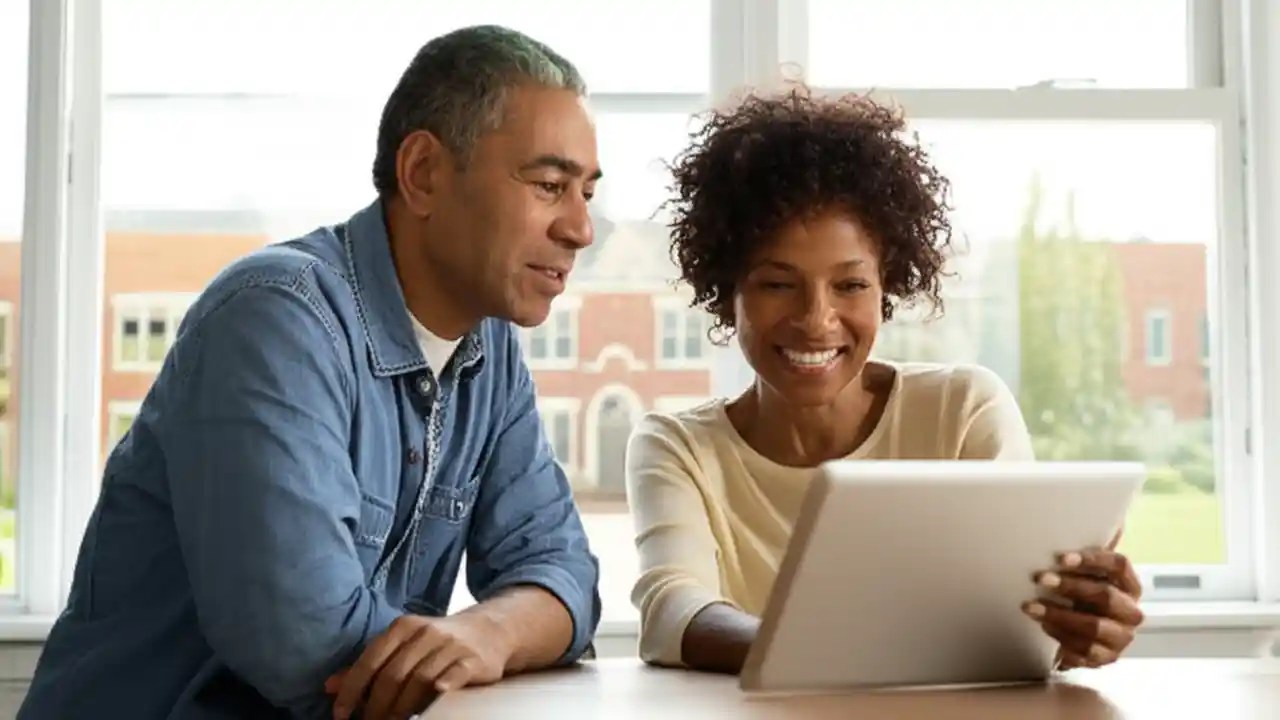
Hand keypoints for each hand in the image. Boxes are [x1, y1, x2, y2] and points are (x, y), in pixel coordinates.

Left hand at [326, 613, 510, 719]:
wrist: (488, 630)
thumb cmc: (436, 643)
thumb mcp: (402, 647)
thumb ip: (369, 666)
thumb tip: (329, 686)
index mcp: (403, 628)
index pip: (371, 660)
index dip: (353, 689)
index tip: (341, 714)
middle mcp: (425, 632)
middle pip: (394, 674)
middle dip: (376, 706)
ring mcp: (451, 645)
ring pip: (420, 679)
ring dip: (403, 707)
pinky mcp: (472, 659)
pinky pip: (456, 673)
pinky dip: (445, 683)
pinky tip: (436, 694)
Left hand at [1023, 547, 1143, 669]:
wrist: (1084, 633)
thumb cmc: (1083, 593)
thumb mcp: (1086, 572)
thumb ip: (1089, 551)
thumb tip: (1109, 517)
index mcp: (1129, 584)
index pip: (1119, 566)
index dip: (1092, 560)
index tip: (1061, 558)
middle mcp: (1131, 611)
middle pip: (1105, 595)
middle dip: (1070, 587)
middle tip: (1040, 579)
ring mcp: (1121, 637)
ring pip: (1094, 627)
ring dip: (1059, 615)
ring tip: (1030, 606)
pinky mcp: (1106, 657)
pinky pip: (1085, 651)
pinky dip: (1062, 638)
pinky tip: (1044, 627)